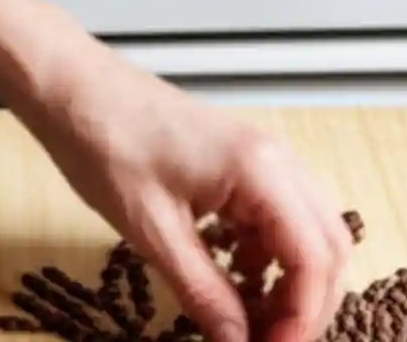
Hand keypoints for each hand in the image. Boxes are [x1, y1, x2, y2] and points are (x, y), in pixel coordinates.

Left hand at [15, 37, 352, 341]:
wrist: (76, 88)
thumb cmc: (106, 142)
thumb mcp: (151, 230)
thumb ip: (203, 291)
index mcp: (262, 172)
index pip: (314, 259)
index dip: (303, 318)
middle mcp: (279, 161)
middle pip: (329, 248)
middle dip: (308, 306)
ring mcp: (266, 159)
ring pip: (310, 234)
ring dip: (292, 283)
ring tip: (252, 322)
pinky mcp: (246, 165)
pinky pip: (280, 220)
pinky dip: (269, 258)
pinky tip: (233, 281)